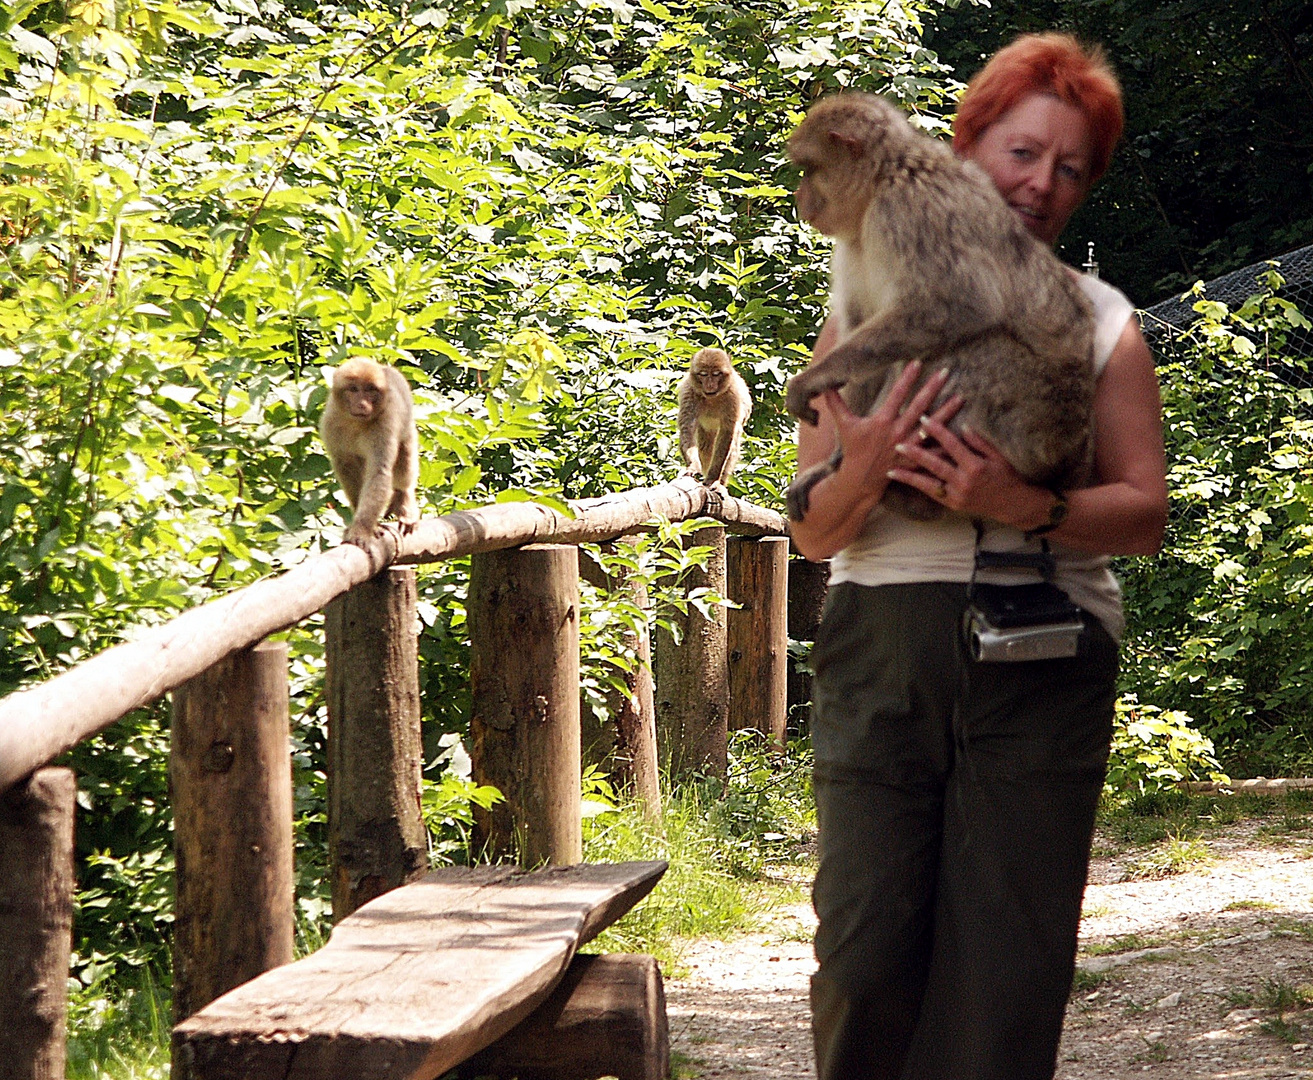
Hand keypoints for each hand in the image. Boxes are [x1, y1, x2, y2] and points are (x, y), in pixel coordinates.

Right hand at [824, 361, 960, 493]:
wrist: (859, 480)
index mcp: (882, 421)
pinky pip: (934, 450)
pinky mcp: (915, 459)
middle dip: (933, 388)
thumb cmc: (852, 450)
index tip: (918, 362)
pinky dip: (947, 442)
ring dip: (947, 412)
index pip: (897, 394)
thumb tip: (825, 385)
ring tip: (961, 397)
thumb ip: (836, 403)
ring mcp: (908, 446)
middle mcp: (897, 432)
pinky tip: (961, 433)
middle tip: (946, 372)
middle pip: (919, 406)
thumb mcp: (843, 425)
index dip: (907, 378)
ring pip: (931, 426)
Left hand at [888, 416, 1045, 526]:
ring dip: (909, 474)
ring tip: (891, 467)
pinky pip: (931, 493)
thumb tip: (962, 426)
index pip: (952, 444)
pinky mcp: (953, 504)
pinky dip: (916, 485)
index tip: (924, 418)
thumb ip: (979, 442)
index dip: (937, 430)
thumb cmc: (1008, 475)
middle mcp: (964, 481)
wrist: (1013, 504)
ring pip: (929, 482)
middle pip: (935, 464)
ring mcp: (957, 495)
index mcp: (976, 466)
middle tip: (898, 444)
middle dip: (915, 453)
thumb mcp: (998, 456)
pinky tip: (903, 480)